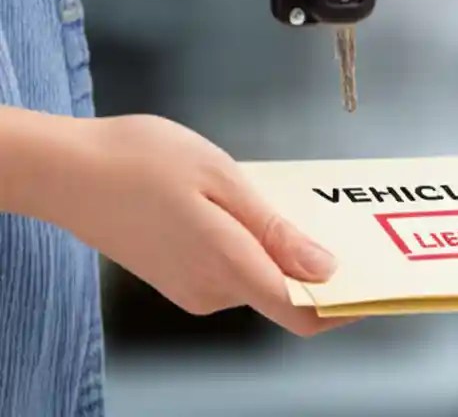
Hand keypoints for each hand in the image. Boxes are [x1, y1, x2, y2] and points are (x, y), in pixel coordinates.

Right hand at [29, 114, 352, 336]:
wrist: (65, 170)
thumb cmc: (138, 162)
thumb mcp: (221, 179)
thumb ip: (275, 230)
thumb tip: (323, 268)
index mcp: (227, 267)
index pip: (301, 313)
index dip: (345, 305)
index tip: (374, 282)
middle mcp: (211, 290)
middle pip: (285, 291)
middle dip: (319, 262)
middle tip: (341, 216)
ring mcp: (192, 287)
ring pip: (260, 276)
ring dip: (283, 247)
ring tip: (290, 197)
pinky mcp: (179, 277)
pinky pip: (234, 267)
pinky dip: (254, 244)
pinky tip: (250, 204)